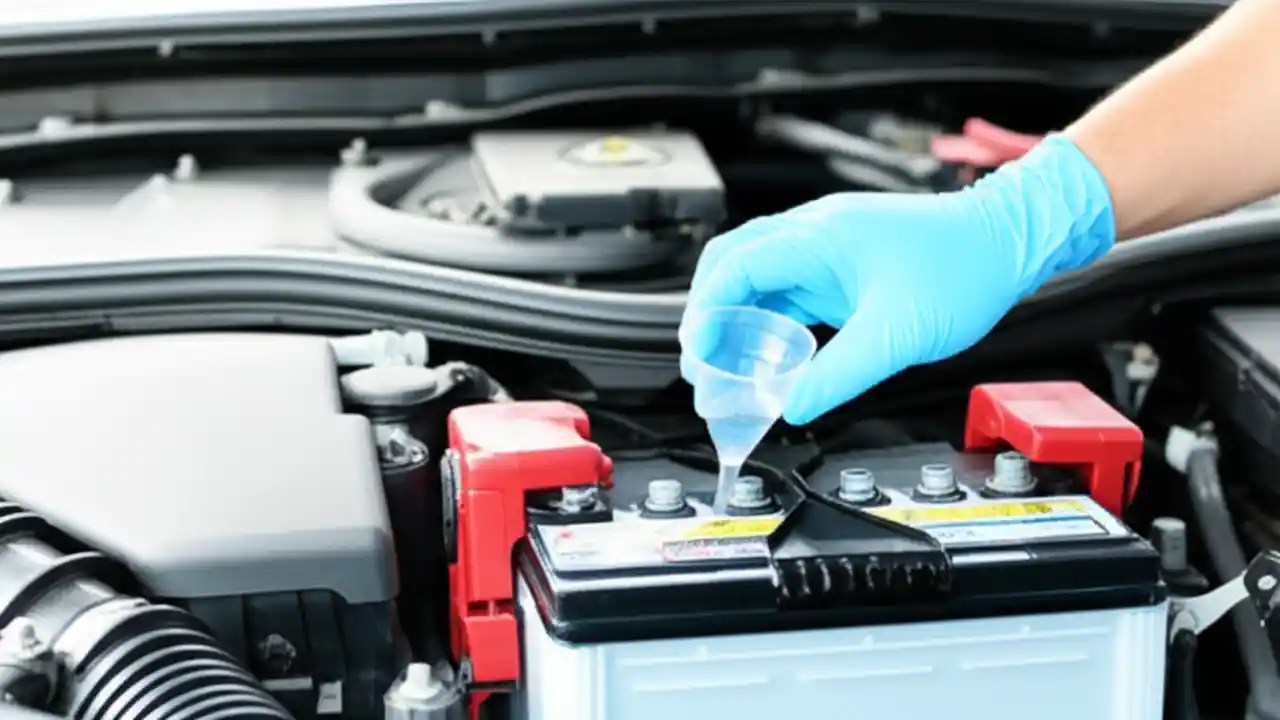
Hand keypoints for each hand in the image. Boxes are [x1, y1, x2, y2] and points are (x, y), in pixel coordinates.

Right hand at [681, 135, 1116, 424]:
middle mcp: (814, 234)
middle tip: (704, 364)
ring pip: (757, 278)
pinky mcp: (841, 264)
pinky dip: (768, 320)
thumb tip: (793, 407)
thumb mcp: (898, 335)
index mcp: (818, 238)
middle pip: (733, 266)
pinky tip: (770, 354)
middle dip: (710, 314)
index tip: (699, 354)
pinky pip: (787, 289)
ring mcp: (826, 247)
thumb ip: (840, 374)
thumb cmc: (965, 267)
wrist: (1010, 238)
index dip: (708, 312)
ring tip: (729, 366)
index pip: (735, 267)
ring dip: (737, 319)